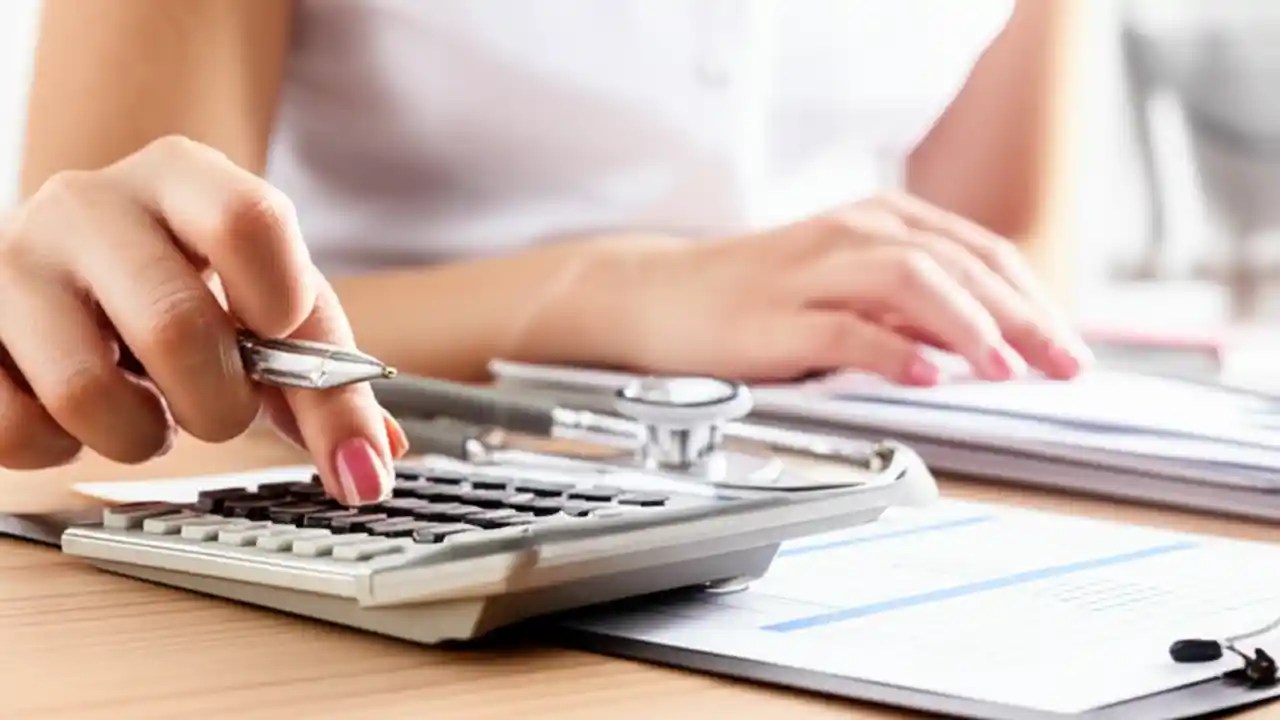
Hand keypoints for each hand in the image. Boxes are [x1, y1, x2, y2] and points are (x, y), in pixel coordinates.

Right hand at [0, 136, 404, 503]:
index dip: (277, 298)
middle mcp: (89, 203)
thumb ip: (328, 388)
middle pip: (176, 325)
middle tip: (217, 407)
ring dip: (139, 436)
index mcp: (185, 178)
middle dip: (219, 406)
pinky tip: (73, 414)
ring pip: (87, 391)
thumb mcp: (273, 313)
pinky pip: (12, 425)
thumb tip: (368, 475)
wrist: (78, 265)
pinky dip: (59, 448)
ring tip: (145, 410)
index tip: (275, 338)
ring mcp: (12, 261)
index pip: (247, 219)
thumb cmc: (194, 286)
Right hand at [573, 193, 1091, 383]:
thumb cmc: (754, 296)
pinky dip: (891, 351)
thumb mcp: (844, 286)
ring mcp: (812, 273)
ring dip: (969, 324)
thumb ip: (909, 304)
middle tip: (1063, 363)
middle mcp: (851, 235)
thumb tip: (989, 338)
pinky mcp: (775, 317)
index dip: (1033, 297)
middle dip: (1022, 315)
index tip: (1066, 342)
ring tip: (1005, 368)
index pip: (979, 251)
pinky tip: (925, 374)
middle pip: (958, 263)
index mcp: (876, 221)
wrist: (658, 295)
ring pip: (911, 280)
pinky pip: (843, 330)